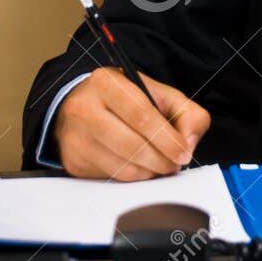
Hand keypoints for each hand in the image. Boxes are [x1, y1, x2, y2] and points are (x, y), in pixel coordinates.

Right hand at [55, 68, 210, 180]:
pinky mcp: (73, 160)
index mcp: (106, 83)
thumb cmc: (125, 100)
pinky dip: (133, 176)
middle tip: (174, 164)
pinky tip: (140, 166)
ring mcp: (75, 136)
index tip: (183, 152)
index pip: (142, 115)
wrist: (83, 105)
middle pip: (131, 144)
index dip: (167, 139)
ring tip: (160, 164)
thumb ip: (186, 112)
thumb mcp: (158, 93)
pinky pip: (112, 177)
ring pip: (122, 166)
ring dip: (149, 171)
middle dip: (161, 160)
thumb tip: (188, 142)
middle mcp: (84, 108)